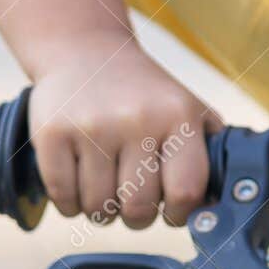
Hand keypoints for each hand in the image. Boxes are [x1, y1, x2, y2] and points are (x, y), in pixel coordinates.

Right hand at [26, 29, 222, 227]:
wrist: (86, 51)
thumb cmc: (146, 94)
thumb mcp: (189, 108)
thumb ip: (210, 152)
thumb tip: (216, 206)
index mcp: (178, 117)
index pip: (186, 191)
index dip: (179, 214)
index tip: (171, 213)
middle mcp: (137, 120)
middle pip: (138, 207)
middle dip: (138, 218)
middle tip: (134, 205)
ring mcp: (92, 127)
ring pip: (98, 207)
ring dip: (102, 212)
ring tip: (106, 193)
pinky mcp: (52, 133)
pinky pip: (63, 196)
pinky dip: (71, 205)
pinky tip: (79, 189)